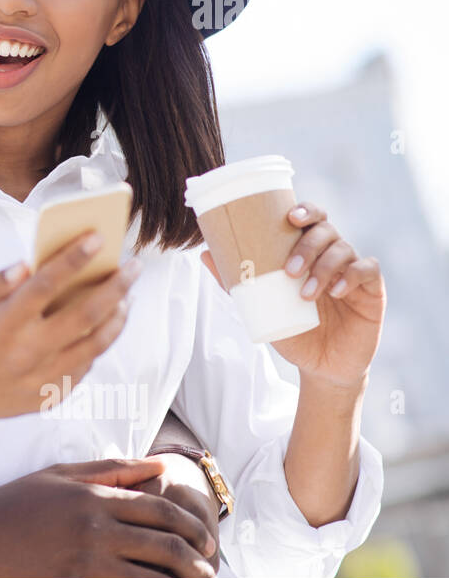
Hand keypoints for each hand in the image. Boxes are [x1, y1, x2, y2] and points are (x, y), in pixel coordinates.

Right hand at [0, 229, 142, 426]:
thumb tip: (28, 265)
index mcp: (6, 323)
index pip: (47, 283)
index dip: (74, 258)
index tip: (98, 238)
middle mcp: (28, 350)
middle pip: (85, 313)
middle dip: (116, 286)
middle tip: (135, 267)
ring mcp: (43, 376)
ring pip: (96, 343)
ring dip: (117, 317)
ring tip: (128, 298)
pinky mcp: (51, 395)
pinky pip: (85, 366)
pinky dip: (99, 344)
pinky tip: (105, 327)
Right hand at [0, 459, 216, 577]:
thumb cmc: (14, 504)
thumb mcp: (60, 476)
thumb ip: (112, 469)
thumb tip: (160, 466)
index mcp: (93, 497)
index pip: (160, 510)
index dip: (191, 526)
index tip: (205, 539)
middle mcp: (94, 529)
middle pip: (165, 546)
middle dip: (197, 560)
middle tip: (209, 567)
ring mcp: (85, 562)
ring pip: (152, 577)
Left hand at [199, 200, 384, 387]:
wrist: (319, 366)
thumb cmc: (291, 330)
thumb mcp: (260, 307)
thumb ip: (236, 282)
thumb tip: (204, 253)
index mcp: (308, 251)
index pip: (311, 218)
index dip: (304, 210)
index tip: (290, 218)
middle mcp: (332, 254)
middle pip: (327, 229)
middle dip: (307, 245)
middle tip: (289, 270)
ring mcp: (353, 270)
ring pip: (344, 249)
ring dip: (323, 267)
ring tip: (305, 294)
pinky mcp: (372, 289)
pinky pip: (367, 269)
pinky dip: (351, 275)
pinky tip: (336, 291)